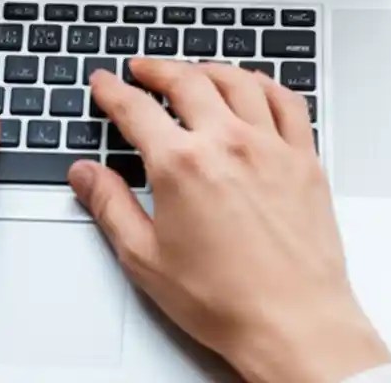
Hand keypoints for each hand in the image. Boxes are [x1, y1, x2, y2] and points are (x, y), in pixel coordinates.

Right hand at [69, 60, 390, 382]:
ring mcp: (271, 147)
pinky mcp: (304, 159)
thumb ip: (111, 206)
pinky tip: (254, 85)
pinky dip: (264, 84)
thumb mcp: (146, 258)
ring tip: (192, 71)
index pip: (136, 109)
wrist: (293, 322)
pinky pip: (286, 102)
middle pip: (187, 81)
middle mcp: (227, 144)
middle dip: (157, 69)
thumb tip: (86, 174)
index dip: (113, 91)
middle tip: (142, 69)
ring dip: (208, 68)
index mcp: (182, 165)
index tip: (105, 83)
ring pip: (238, 81)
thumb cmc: (225, 300)